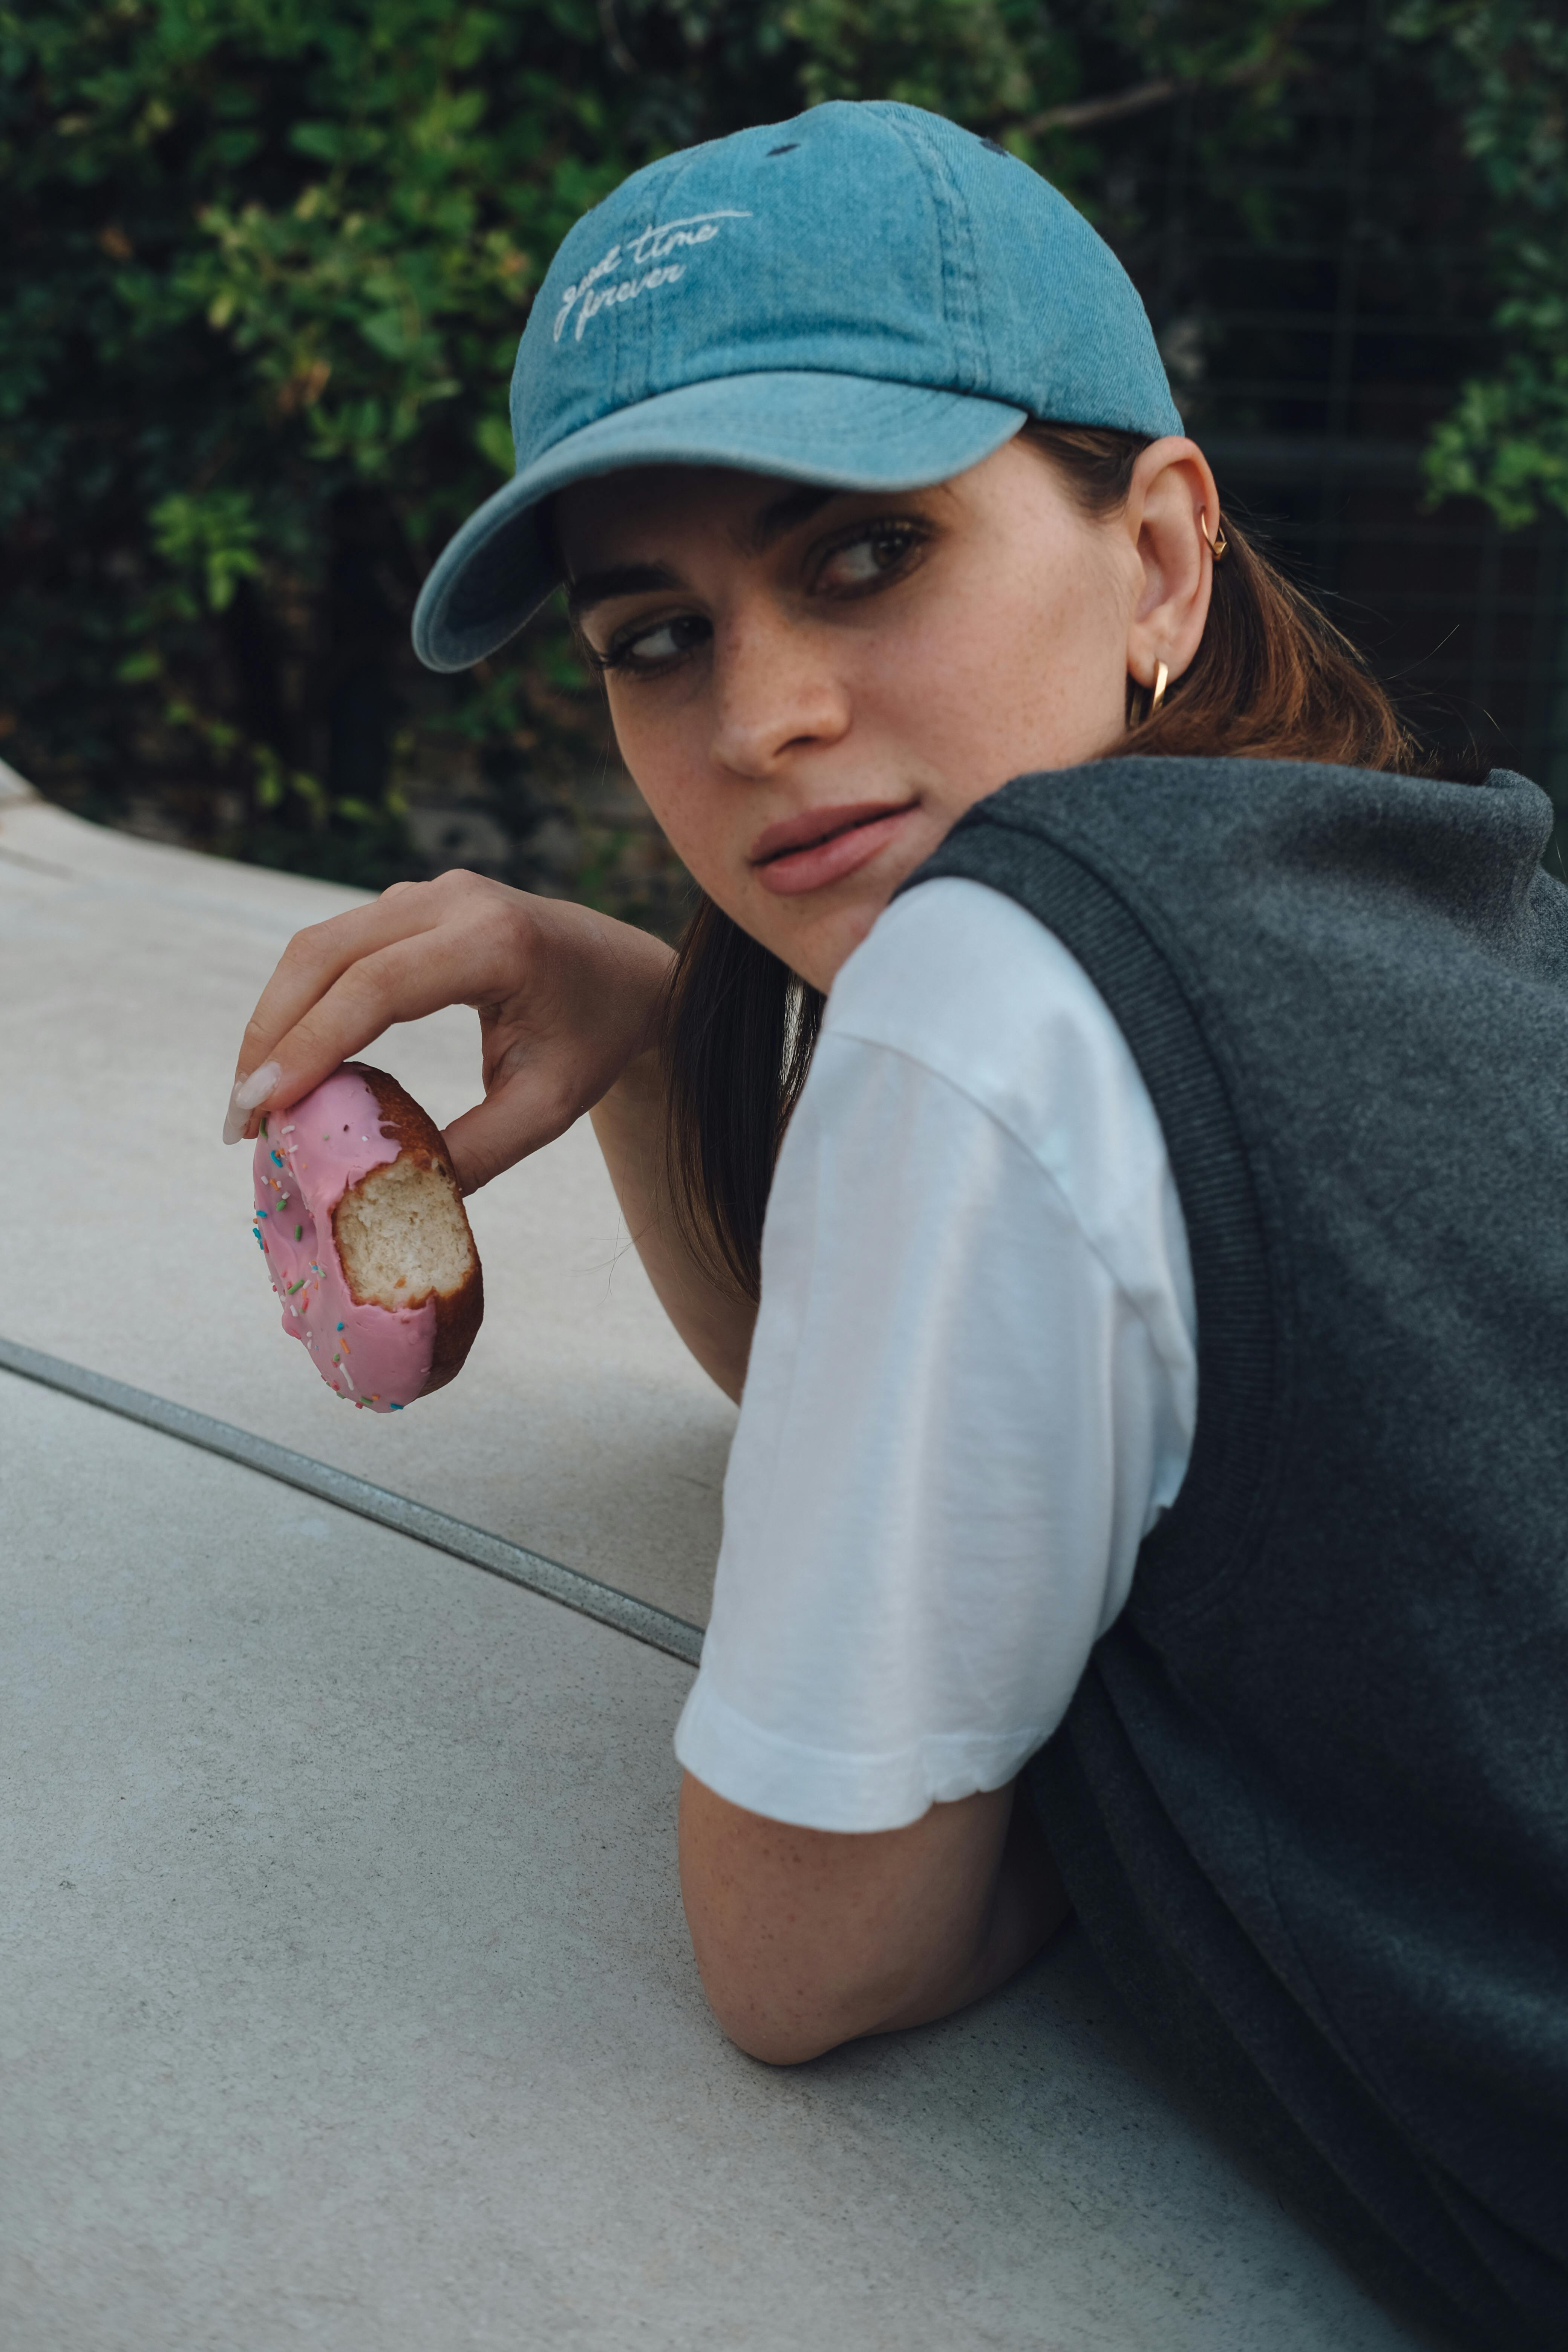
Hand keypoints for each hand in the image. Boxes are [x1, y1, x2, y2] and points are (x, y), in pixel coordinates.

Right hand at [224, 869, 674, 1193]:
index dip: (309, 1045)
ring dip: (275, 1018)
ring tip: (253, 1099)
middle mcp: (454, 900)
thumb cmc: (594, 1041)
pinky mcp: (411, 905)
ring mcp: (429, 894)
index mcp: (496, 940)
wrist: (630, 977)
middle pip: (326, 953)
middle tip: (240, 1117)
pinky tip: (289, 1062)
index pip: (375, 987)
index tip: (261, 1108)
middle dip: (270, 1035)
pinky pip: (337, 947)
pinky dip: (301, 1001)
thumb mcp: (548, 1110)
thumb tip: (385, 1196)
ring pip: (319, 945)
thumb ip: (474, 1153)